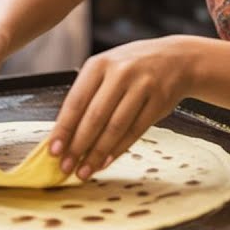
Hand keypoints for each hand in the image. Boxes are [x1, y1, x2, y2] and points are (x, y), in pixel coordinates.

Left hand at [48, 36, 197, 180]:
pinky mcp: (159, 100)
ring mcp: (142, 86)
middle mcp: (120, 72)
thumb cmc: (133, 66)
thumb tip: (65, 134)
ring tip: (84, 171)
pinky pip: (135, 131)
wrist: (177, 58)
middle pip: (95, 117)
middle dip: (78, 146)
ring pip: (115, 127)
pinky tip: (105, 161)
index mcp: (100, 63)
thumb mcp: (107, 68)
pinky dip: (118, 150)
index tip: (53, 150)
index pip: (76, 101)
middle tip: (65, 167)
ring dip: (97, 154)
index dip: (63, 128)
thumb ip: (88, 95)